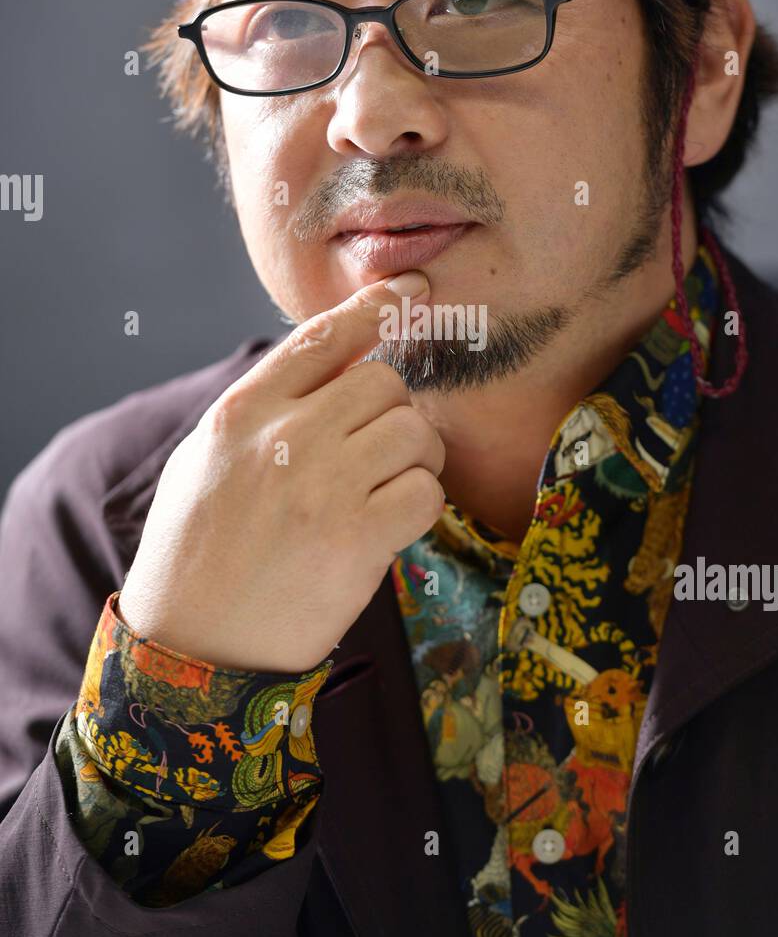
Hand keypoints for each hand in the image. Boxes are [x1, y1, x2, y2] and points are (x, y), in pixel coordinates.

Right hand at [117, 271, 444, 671]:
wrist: (193, 646)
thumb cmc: (197, 552)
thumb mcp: (207, 460)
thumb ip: (265, 409)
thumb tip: (336, 363)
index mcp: (242, 412)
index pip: (322, 336)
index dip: (376, 306)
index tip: (414, 290)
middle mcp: (284, 437)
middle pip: (383, 382)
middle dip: (395, 414)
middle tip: (382, 453)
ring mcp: (323, 486)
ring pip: (413, 432)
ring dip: (415, 459)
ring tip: (386, 490)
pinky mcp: (357, 539)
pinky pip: (425, 492)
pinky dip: (419, 505)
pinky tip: (390, 526)